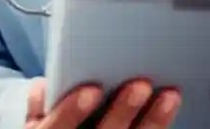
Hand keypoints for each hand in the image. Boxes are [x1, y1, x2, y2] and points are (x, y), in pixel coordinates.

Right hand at [26, 77, 181, 128]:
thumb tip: (45, 85)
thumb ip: (40, 105)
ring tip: (169, 95)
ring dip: (153, 121)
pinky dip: (158, 126)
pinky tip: (170, 108)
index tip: (91, 89)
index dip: (71, 111)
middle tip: (140, 85)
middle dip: (122, 112)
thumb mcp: (39, 125)